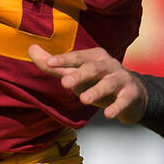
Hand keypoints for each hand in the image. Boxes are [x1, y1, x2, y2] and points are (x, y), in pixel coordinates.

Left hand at [28, 44, 146, 122]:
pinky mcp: (131, 94)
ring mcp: (121, 78)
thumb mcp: (76, 73)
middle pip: (93, 68)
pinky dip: (117, 106)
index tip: (49, 63)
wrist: (132, 94)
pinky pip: (124, 100)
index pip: (76, 57)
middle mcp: (108, 64)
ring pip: (109, 83)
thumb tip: (30, 49)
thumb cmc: (97, 81)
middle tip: (65, 83)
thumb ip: (54, 65)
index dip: (63, 59)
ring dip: (97, 91)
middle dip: (80, 74)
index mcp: (94, 56)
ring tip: (84, 100)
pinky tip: (108, 115)